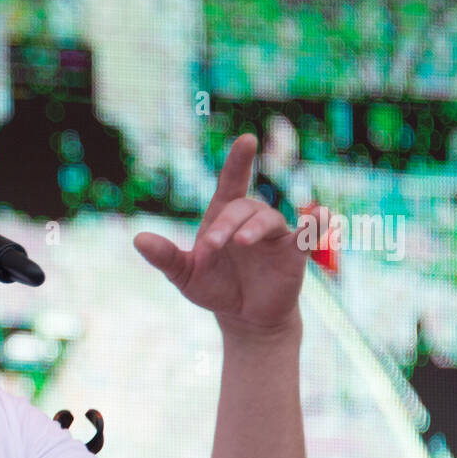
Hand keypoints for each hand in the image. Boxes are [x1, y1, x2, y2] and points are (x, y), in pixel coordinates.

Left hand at [133, 134, 306, 337]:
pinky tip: (318, 217)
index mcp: (223, 218)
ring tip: (241, 242)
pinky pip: (307, 235)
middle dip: (225, 224)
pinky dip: (313, 225)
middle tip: (210, 246)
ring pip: (267, 219)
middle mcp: (250, 220)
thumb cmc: (214, 288)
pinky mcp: (293, 254)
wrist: (243, 317)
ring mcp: (274, 235)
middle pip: (242, 208)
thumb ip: (165, 257)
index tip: (247, 140)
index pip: (231, 183)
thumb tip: (137, 239)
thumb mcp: (185, 275)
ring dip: (253, 228)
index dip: (239, 161)